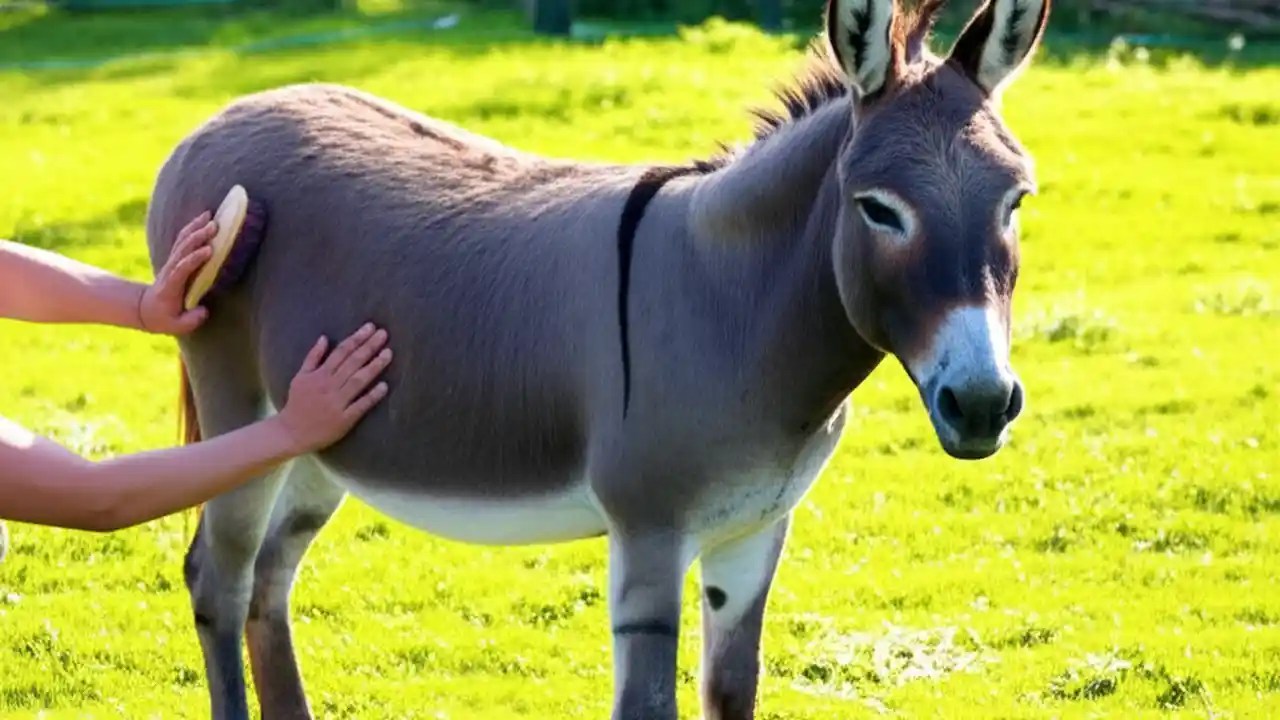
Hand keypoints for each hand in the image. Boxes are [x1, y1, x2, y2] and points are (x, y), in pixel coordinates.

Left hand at [139, 211, 216, 334]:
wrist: (145, 308)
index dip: (194, 259)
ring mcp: (172, 262)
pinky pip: (183, 239)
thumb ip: (190, 320)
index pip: (182, 268)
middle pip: (182, 249)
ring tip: (211, 216)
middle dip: (198, 237)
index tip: (209, 251)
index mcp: (171, 286)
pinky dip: (193, 227)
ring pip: (182, 241)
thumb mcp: (176, 326)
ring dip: (196, 227)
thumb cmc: (163, 318)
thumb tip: (203, 310)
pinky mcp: (176, 258)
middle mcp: (171, 270)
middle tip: (214, 227)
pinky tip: (204, 218)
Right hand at [277, 323, 391, 452]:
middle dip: (369, 347)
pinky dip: (372, 396)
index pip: (341, 352)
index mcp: (319, 374)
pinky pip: (360, 405)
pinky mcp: (344, 419)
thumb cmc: (297, 403)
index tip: (370, 327)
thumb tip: (324, 337)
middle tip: (384, 334)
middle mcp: (329, 386)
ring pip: (358, 381)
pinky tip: (385, 386)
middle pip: (352, 362)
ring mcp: (337, 403)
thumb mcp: (300, 377)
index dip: (357, 338)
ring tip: (388, 354)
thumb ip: (312, 357)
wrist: (291, 432)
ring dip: (374, 366)